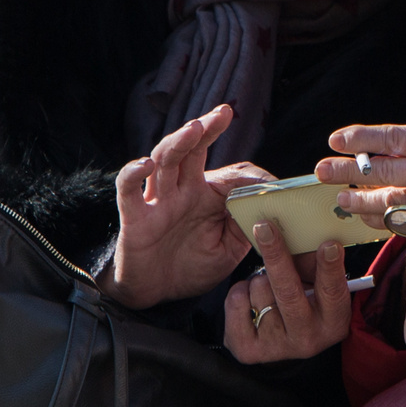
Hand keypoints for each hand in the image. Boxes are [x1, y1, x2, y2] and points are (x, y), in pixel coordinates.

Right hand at [98, 106, 271, 308]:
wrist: (154, 293)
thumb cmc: (190, 265)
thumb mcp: (228, 250)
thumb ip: (244, 227)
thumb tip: (269, 206)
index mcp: (206, 196)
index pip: (230, 174)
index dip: (252, 177)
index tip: (276, 185)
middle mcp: (181, 190)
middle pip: (192, 149)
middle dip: (207, 128)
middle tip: (224, 112)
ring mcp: (157, 200)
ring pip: (164, 160)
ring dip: (179, 142)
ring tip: (194, 129)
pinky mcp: (135, 216)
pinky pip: (129, 189)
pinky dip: (133, 173)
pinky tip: (145, 164)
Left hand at [224, 224, 349, 363]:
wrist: (276, 341)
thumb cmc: (301, 302)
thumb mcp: (315, 284)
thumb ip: (313, 263)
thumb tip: (306, 231)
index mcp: (332, 323)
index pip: (333, 293)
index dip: (330, 269)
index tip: (328, 244)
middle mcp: (307, 340)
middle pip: (288, 292)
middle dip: (276, 255)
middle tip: (265, 227)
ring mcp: (276, 347)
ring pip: (259, 289)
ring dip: (258, 277)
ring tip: (267, 285)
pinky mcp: (247, 349)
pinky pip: (237, 301)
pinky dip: (240, 290)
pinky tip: (250, 299)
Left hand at [315, 125, 405, 254]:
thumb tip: (378, 150)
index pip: (394, 137)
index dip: (361, 138)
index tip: (336, 140)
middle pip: (384, 169)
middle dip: (348, 170)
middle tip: (321, 170)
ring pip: (388, 200)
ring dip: (359, 200)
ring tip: (340, 198)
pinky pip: (401, 222)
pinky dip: (380, 220)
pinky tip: (365, 217)